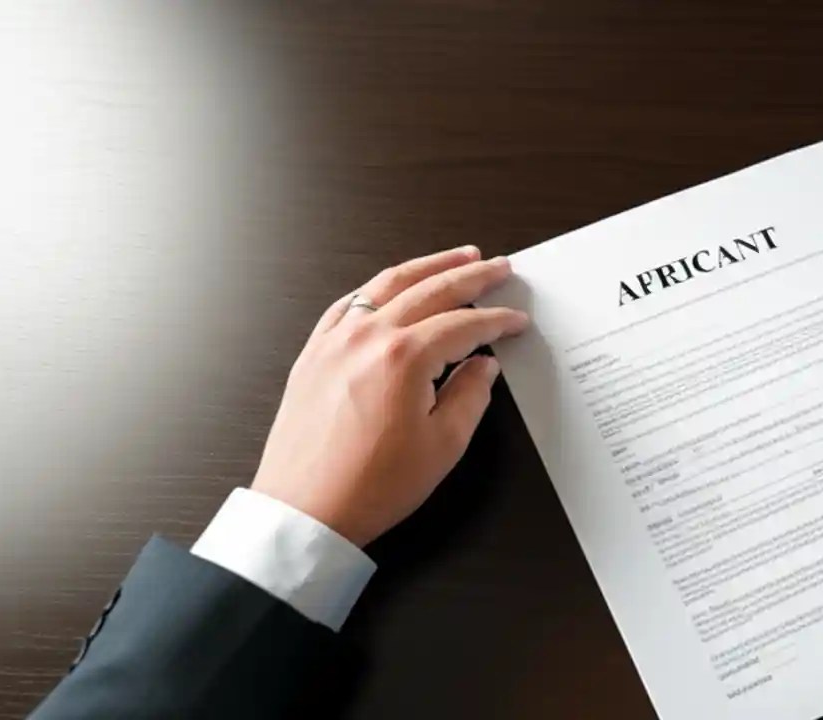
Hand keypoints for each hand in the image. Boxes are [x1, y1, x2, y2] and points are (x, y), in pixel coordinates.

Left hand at [251, 246, 527, 546]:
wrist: (306, 511)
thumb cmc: (370, 485)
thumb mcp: (442, 445)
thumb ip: (470, 395)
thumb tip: (483, 366)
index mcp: (405, 356)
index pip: (464, 324)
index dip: (497, 321)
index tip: (516, 321)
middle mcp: (368, 335)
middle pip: (430, 289)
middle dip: (471, 275)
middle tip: (498, 267)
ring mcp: (336, 339)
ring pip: (388, 283)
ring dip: (428, 266)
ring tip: (458, 257)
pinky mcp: (314, 353)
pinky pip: (350, 303)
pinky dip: (378, 288)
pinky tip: (392, 286)